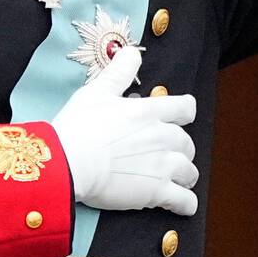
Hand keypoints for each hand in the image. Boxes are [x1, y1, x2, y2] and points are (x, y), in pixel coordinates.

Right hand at [51, 45, 199, 214]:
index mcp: (150, 111)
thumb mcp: (97, 91)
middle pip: (187, 142)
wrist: (68, 163)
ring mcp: (163, 166)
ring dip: (185, 174)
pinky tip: (184, 205)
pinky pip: (184, 200)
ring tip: (177, 179)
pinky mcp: (157, 192)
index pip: (184, 108)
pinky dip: (186, 203)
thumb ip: (119, 71)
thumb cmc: (79, 126)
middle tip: (168, 153)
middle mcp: (163, 137)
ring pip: (189, 170)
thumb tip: (132, 51)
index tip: (182, 116)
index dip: (184, 112)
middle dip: (181, 148)